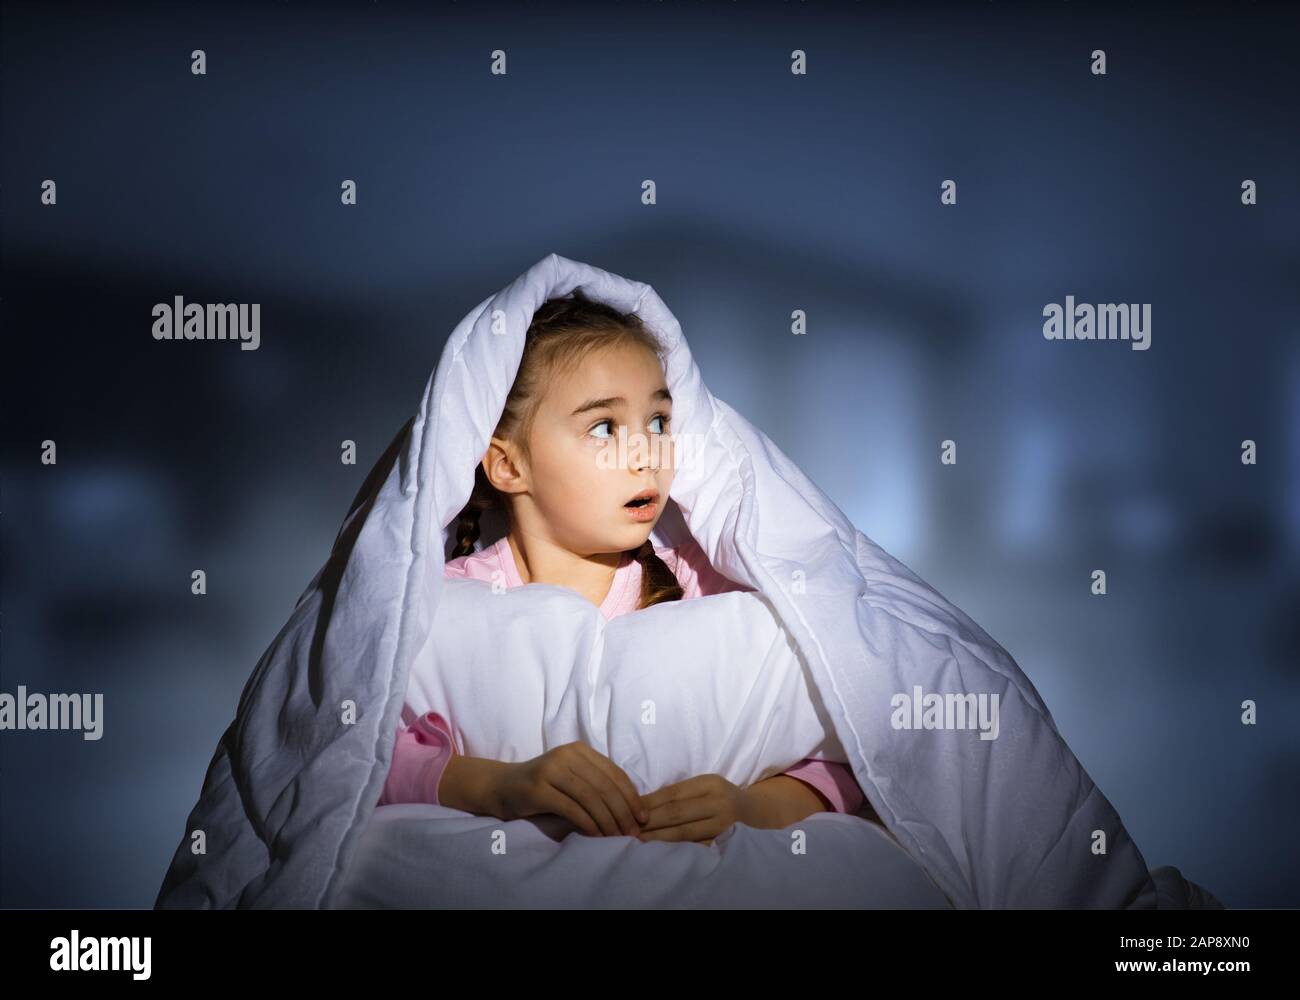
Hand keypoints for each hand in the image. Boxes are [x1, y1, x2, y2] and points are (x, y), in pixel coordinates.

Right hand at [492, 742, 648, 836]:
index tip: (642, 818)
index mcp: (580, 750)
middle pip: (605, 786)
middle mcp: (567, 755)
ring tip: (616, 838)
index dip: (632, 797)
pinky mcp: (538, 789)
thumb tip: (632, 810)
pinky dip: (589, 824)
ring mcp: (551, 770)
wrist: (502, 787)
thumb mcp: (572, 778)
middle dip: (623, 813)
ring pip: (591, 798)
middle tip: (632, 834)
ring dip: (608, 821)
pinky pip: (572, 808)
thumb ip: (596, 785)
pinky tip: (597, 836)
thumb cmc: (543, 787)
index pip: (615, 773)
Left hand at [636, 774, 758, 845]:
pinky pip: (696, 848)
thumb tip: (642, 804)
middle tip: (627, 829)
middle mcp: (719, 803)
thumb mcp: (706, 788)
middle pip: (677, 813)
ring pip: (685, 834)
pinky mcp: (725, 845)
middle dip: (650, 822)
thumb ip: (681, 794)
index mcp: (711, 784)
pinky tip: (661, 853)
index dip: (649, 803)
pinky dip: (676, 851)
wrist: (758, 815)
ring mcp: (724, 826)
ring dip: (658, 839)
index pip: (673, 793)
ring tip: (637, 842)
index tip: (629, 811)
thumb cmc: (723, 799)